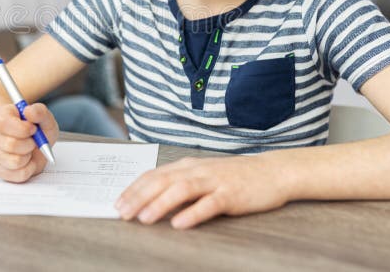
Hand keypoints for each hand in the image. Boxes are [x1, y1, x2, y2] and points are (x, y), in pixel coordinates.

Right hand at [0, 102, 58, 182]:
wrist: (36, 145)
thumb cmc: (38, 130)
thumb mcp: (45, 118)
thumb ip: (40, 112)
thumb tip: (29, 111)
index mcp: (2, 116)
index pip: (4, 123)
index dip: (23, 129)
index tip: (34, 129)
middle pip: (10, 145)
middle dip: (29, 145)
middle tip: (33, 142)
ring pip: (14, 162)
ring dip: (28, 158)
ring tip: (29, 151)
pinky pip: (16, 174)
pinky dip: (28, 169)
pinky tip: (27, 161)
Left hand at [114, 155, 288, 228]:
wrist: (272, 171)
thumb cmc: (235, 176)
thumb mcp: (203, 175)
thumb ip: (180, 183)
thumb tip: (152, 198)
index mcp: (188, 165)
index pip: (154, 174)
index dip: (134, 188)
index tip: (117, 202)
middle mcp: (198, 170)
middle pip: (162, 181)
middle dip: (139, 197)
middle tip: (122, 213)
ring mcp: (215, 182)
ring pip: (182, 190)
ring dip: (160, 204)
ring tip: (144, 218)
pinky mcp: (231, 195)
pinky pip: (209, 204)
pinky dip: (193, 213)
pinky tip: (180, 224)